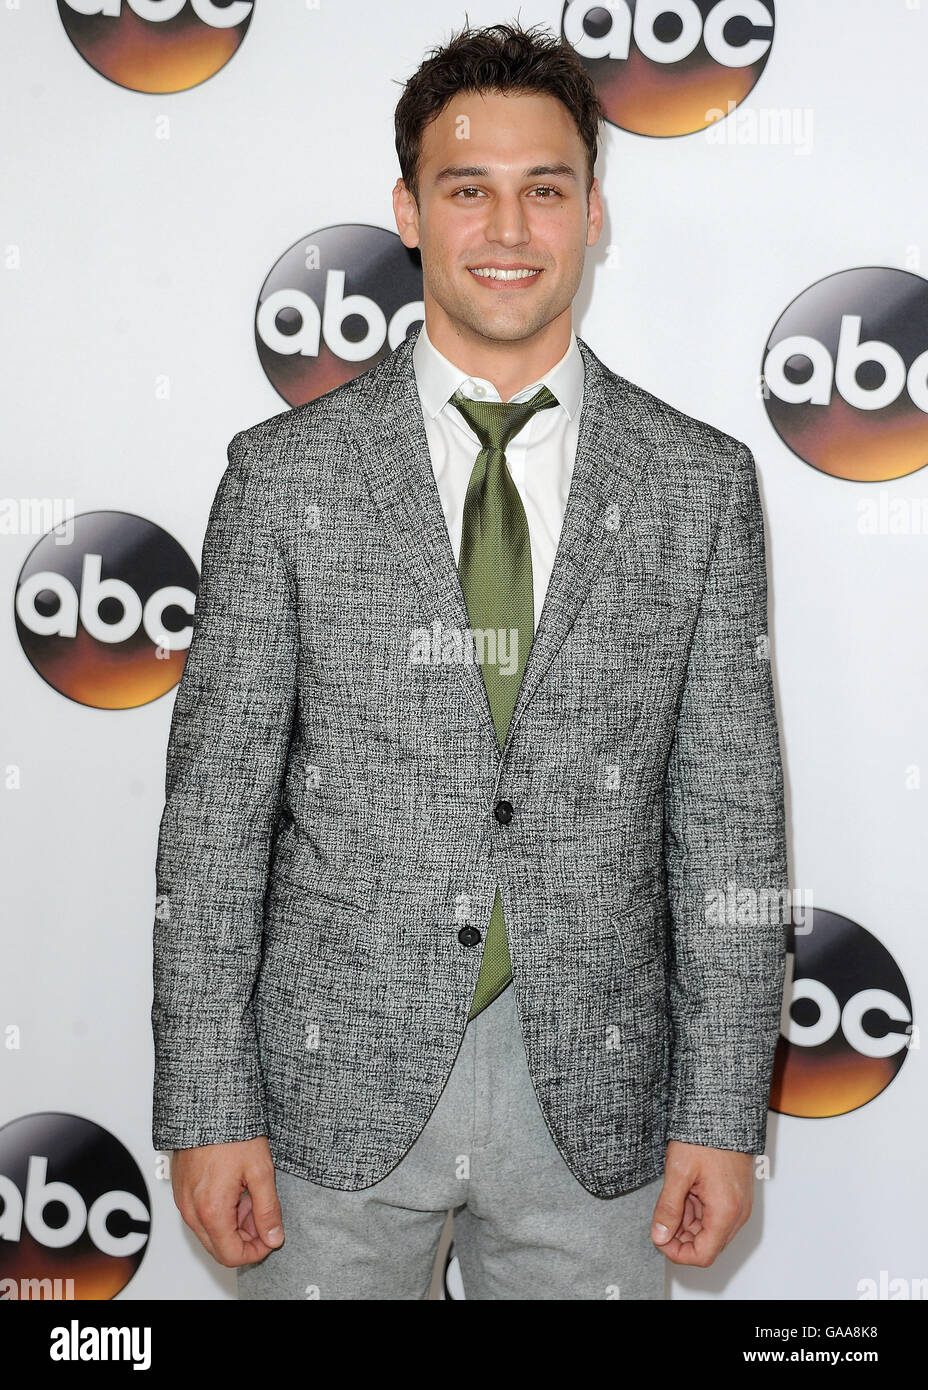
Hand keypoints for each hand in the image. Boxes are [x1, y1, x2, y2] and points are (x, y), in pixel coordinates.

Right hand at [171, 1136, 283, 1266]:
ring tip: (250, 1193)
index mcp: (211, 1210)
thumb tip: (273, 1238)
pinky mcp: (181, 1190)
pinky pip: (200, 1215)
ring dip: (234, 1223)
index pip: (231, 1256)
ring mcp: (183, 1201)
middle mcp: (191, 1211)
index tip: (270, 1236)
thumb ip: (268, 1210)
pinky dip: (220, 1210)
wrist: (207, 1106)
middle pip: (219, 1248)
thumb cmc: (231, 1133)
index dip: (256, 1252)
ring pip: (210, 1232)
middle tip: (262, 1211)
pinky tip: (235, 1187)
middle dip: (245, 1237)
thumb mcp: (261, 1171)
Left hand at [650, 1140, 752, 1266]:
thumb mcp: (679, 1171)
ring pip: (709, 1231)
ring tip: (674, 1194)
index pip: (703, 1255)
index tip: (660, 1237)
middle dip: (680, 1235)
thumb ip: (668, 1207)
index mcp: (725, 1212)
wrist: (725, 1113)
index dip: (677, 1253)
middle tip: (662, 1214)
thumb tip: (659, 1236)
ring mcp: (738, 1206)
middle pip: (707, 1245)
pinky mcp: (735, 1197)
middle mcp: (737, 1214)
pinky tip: (684, 1191)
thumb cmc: (706, 1138)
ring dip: (687, 1222)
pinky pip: (715, 1216)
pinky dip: (696, 1210)